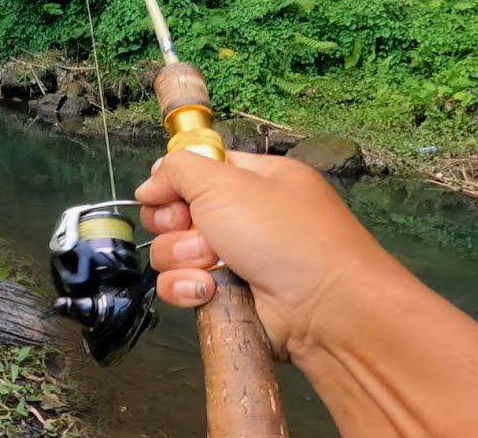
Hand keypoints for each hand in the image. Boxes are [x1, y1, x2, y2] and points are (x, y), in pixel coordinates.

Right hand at [136, 150, 391, 360]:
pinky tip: (207, 291)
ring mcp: (237, 259)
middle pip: (179, 213)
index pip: (198, 171)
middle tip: (192, 229)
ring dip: (183, 259)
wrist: (325, 309)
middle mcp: (246, 217)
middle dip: (176, 224)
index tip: (159, 195)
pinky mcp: (229, 296)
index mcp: (256, 180)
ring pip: (175, 253)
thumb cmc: (284, 235)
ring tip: (211, 265)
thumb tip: (152, 180)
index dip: (172, 183)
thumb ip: (180, 169)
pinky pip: (185, 287)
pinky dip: (187, 289)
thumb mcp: (226, 182)